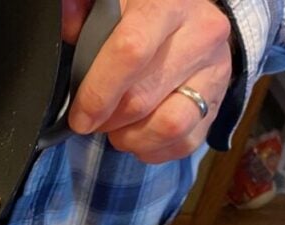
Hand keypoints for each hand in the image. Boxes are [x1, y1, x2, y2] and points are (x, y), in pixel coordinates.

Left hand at [63, 0, 232, 163]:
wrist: (191, 21)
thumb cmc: (139, 18)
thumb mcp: (112, 7)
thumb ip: (85, 15)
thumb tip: (64, 21)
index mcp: (167, 4)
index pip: (130, 51)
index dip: (98, 92)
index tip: (80, 117)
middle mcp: (200, 34)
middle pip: (142, 97)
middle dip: (108, 120)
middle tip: (94, 120)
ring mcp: (216, 70)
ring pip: (169, 125)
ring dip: (132, 138)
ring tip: (117, 130)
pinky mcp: (219, 101)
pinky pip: (184, 142)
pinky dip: (153, 150)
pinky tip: (138, 136)